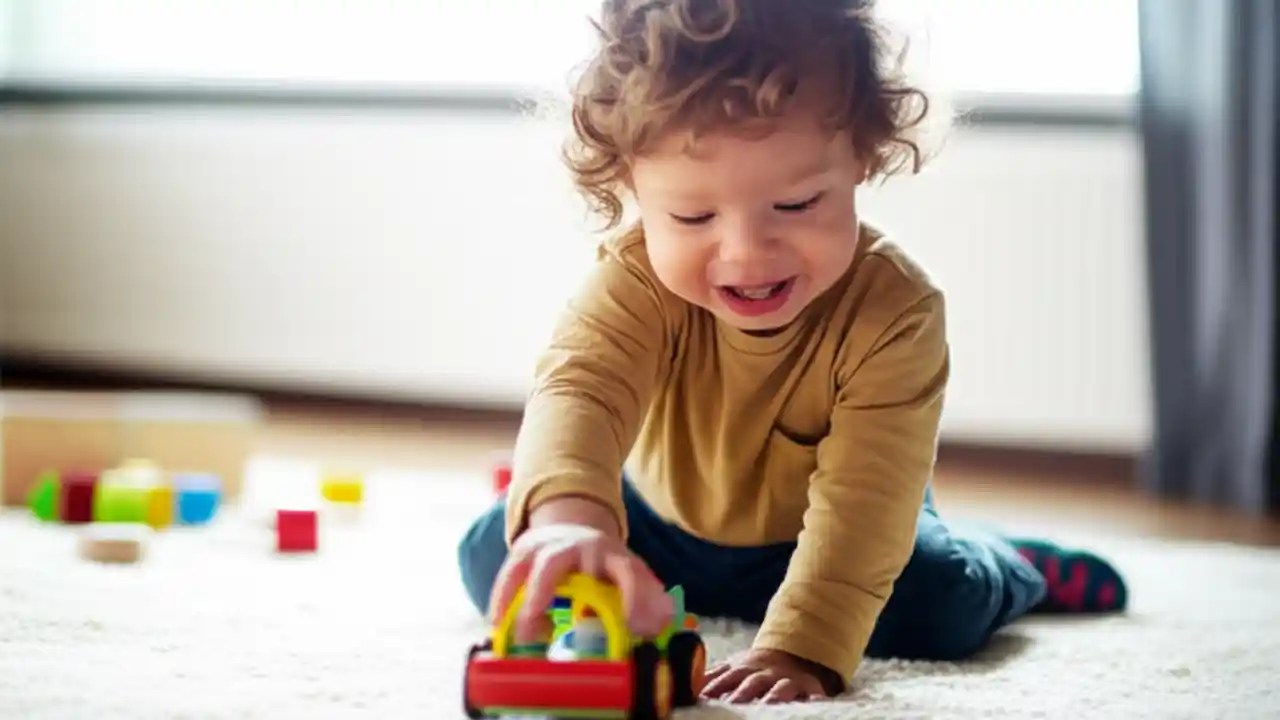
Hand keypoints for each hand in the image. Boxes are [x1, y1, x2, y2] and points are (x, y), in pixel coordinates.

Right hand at [488, 520, 672, 644]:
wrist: (575, 531)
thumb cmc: (605, 568)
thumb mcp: (630, 579)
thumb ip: (648, 602)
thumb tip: (656, 626)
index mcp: (614, 556)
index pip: (627, 571)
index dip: (632, 596)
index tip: (630, 626)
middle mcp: (580, 547)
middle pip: (558, 562)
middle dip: (544, 592)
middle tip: (536, 630)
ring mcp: (548, 546)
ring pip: (530, 566)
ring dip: (520, 599)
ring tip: (513, 633)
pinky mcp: (524, 551)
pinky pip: (510, 573)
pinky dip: (501, 598)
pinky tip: (497, 624)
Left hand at [701, 648, 841, 703]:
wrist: (791, 656)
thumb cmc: (754, 671)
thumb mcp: (733, 668)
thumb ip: (712, 677)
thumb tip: (684, 686)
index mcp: (742, 669)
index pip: (725, 678)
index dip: (714, 687)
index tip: (702, 698)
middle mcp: (764, 674)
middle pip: (751, 683)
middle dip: (741, 694)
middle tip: (731, 706)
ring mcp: (786, 680)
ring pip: (780, 688)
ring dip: (774, 696)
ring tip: (767, 707)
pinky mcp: (809, 687)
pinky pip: (813, 693)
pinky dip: (814, 698)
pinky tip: (815, 703)